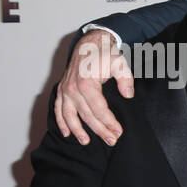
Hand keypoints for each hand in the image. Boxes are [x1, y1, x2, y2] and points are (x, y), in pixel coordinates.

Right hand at [55, 30, 134, 145]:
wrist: (89, 43)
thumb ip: (126, 79)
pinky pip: (58, 108)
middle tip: (111, 140)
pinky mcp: (62, 90)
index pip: (99, 110)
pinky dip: (60, 121)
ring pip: (70, 115)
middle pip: (87, 115)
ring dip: (78, 130)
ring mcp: (65, 90)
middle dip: (100, 130)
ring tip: (86, 142)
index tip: (118, 132)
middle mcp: (73, 89)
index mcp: (86, 84)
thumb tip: (128, 95)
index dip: (109, 123)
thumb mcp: (120, 63)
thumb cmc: (105, 54)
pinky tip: (66, 133)